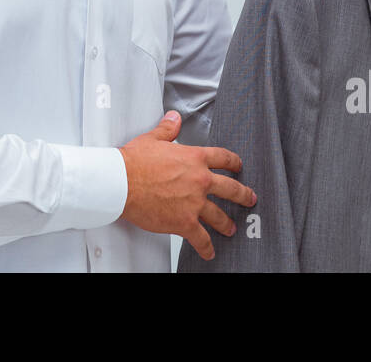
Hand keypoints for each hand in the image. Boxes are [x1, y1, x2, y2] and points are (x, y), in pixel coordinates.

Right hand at [118, 111, 255, 260]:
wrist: (122, 182)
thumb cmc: (134, 162)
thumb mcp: (153, 139)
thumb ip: (167, 129)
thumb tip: (173, 119)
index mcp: (194, 158)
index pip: (222, 158)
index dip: (233, 162)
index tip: (238, 166)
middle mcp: (199, 180)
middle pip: (230, 188)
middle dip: (243, 195)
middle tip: (249, 198)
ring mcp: (194, 203)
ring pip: (219, 216)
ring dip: (227, 223)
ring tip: (231, 228)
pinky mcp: (184, 222)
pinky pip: (201, 238)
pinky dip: (206, 247)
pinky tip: (209, 251)